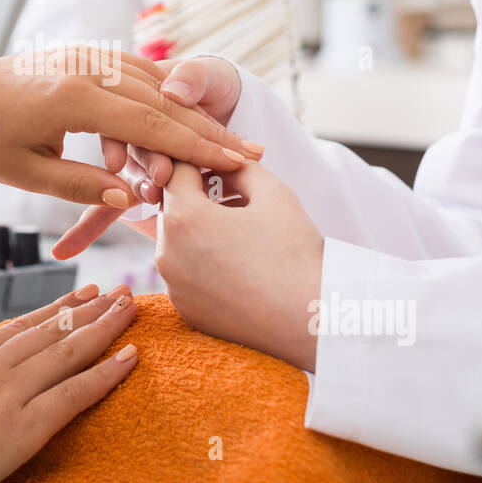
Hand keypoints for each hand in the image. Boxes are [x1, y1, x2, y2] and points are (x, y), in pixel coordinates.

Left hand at [0, 47, 261, 208]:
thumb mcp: (27, 174)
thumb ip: (83, 187)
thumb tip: (133, 201)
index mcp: (74, 98)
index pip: (153, 124)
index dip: (199, 147)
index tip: (238, 162)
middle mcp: (88, 69)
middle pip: (166, 100)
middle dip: (212, 129)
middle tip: (254, 150)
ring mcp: (88, 56)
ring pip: (158, 82)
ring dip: (195, 111)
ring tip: (230, 137)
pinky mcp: (85, 55)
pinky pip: (138, 71)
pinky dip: (169, 93)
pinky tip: (190, 112)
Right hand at [0, 284, 138, 482]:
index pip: (22, 327)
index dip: (56, 309)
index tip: (82, 294)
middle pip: (52, 331)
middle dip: (89, 310)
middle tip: (119, 293)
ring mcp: (9, 394)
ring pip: (68, 352)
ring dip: (104, 328)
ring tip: (130, 310)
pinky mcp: (22, 427)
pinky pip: (73, 394)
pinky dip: (105, 374)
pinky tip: (129, 358)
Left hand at [153, 160, 323, 370]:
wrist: (314, 320)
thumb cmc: (296, 254)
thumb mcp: (273, 193)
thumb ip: (241, 168)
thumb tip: (224, 164)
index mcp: (184, 218)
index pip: (178, 172)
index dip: (202, 162)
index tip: (223, 165)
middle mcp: (167, 253)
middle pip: (173, 208)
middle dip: (200, 196)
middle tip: (236, 196)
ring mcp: (173, 286)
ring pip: (177, 242)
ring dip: (201, 229)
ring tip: (242, 230)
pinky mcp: (185, 310)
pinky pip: (185, 273)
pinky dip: (203, 262)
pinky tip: (238, 262)